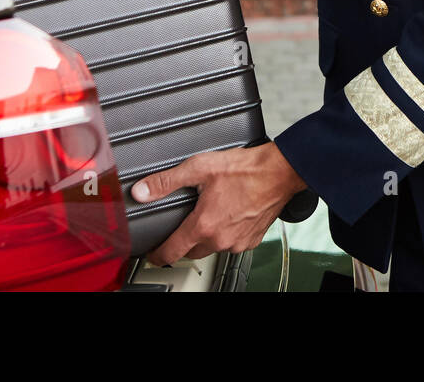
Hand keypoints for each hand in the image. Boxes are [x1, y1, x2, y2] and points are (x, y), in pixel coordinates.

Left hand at [133, 143, 306, 265]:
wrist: (280, 172)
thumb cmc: (246, 169)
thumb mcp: (200, 168)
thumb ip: (166, 181)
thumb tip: (143, 192)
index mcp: (204, 225)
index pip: (172, 252)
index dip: (158, 255)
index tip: (153, 255)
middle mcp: (220, 239)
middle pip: (191, 253)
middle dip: (182, 244)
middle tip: (179, 230)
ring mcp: (237, 242)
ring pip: (212, 249)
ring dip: (205, 239)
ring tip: (206, 217)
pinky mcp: (252, 240)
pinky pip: (231, 244)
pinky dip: (225, 235)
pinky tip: (227, 217)